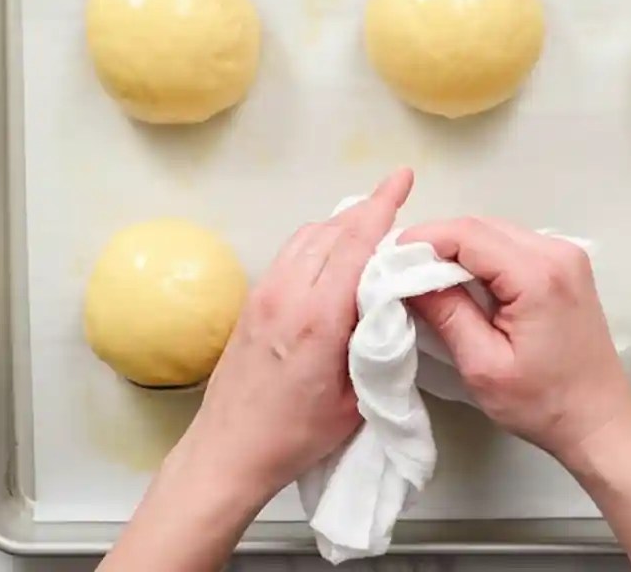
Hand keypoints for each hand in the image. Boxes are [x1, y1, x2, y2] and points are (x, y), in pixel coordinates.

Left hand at [180, 168, 414, 499]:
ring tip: (369, 227)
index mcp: (317, 318)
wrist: (229, 451)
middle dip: (367, 211)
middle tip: (396, 204)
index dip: (382, 206)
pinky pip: (291, 254)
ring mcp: (263, 295)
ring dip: (340, 225)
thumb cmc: (293, 436)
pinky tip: (334, 255)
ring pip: (307, 238)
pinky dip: (318, 242)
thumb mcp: (355, 399)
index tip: (401, 179)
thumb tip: (398, 308)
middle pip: (331, 231)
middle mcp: (286, 295)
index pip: (355, 243)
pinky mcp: (251, 303)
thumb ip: (377, 346)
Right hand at [400, 217, 630, 461]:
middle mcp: (557, 252)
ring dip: (458, 250)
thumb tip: (406, 278)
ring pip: (495, 232)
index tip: (389, 261)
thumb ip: (446, 314)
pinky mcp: (566, 267)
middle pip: (481, 226)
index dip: (423, 240)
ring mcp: (566, 256)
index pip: (467, 234)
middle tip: (400, 271)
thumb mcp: (483, 365)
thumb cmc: (543, 403)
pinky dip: (481, 258)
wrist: (599, 420)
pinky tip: (461, 283)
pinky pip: (512, 246)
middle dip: (436, 243)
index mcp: (538, 275)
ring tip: (424, 278)